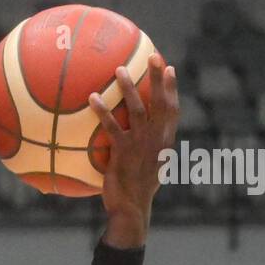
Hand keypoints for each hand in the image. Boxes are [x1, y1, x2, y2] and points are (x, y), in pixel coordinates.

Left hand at [88, 53, 178, 247]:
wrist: (132, 209)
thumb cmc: (136, 190)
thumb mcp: (148, 167)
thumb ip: (145, 149)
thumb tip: (132, 137)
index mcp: (165, 142)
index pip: (172, 110)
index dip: (172, 89)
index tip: (169, 68)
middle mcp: (157, 140)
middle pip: (161, 102)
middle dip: (158, 78)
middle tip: (153, 56)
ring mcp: (141, 145)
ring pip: (138, 109)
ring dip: (129, 88)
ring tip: (119, 70)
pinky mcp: (124, 152)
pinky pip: (112, 127)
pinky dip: (103, 111)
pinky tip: (92, 98)